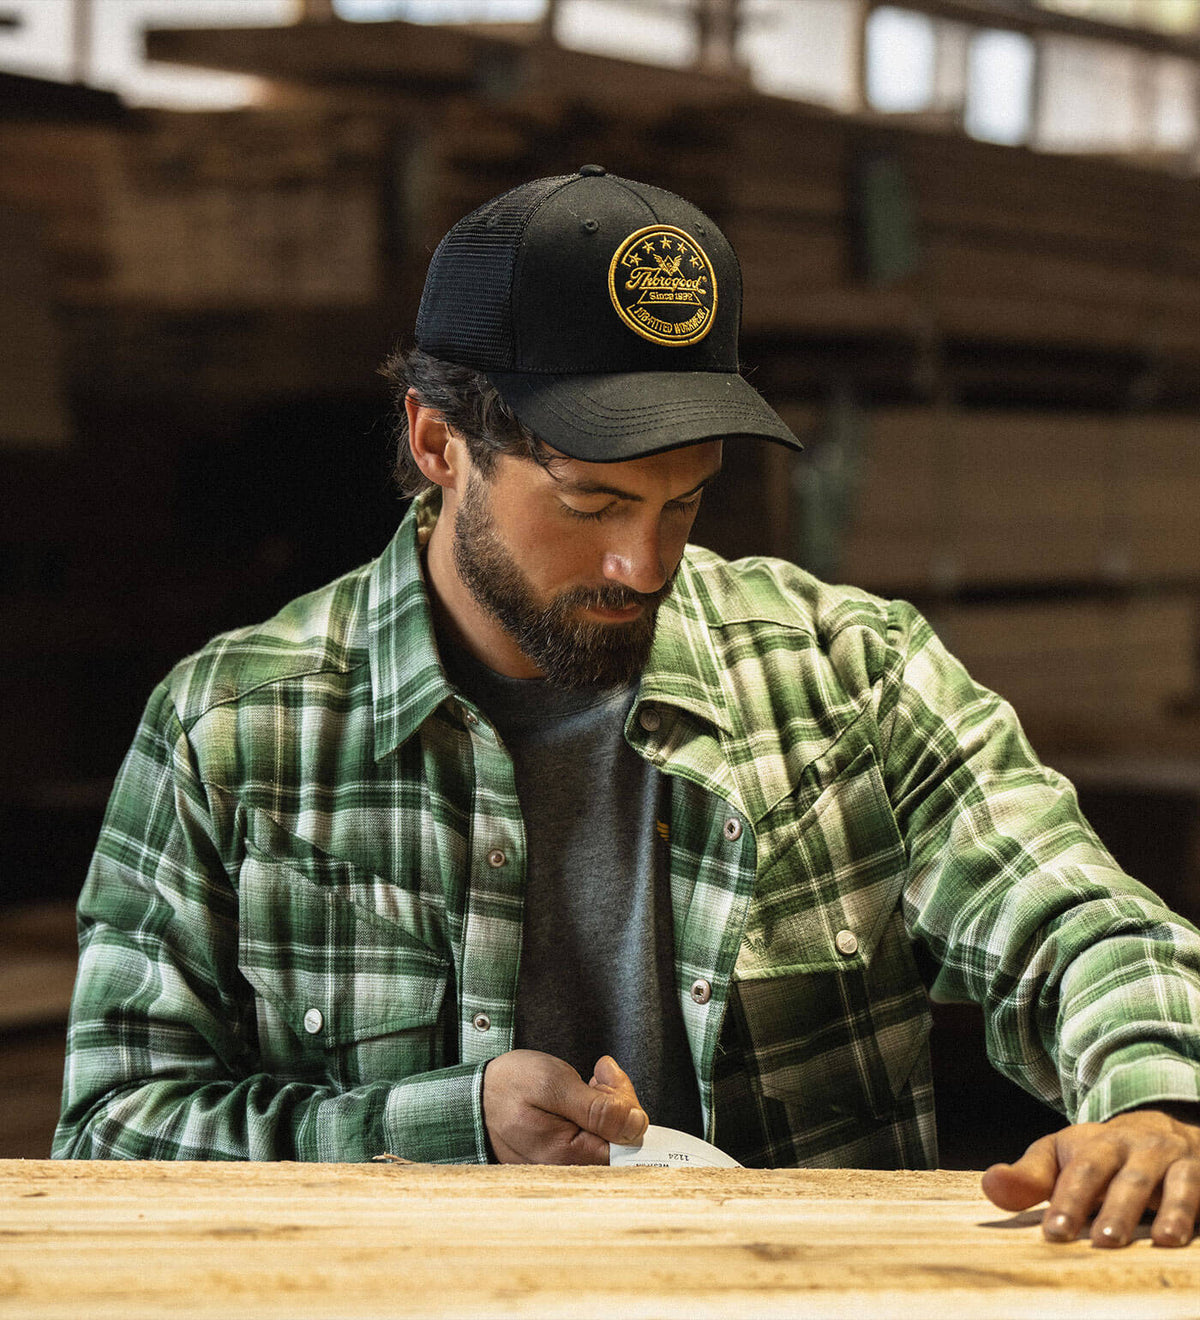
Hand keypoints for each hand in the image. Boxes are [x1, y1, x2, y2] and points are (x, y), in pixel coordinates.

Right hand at [482, 1050, 648, 1163]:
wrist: (471, 1098)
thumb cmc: (507, 1088)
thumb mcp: (552, 1084)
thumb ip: (597, 1108)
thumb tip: (637, 1125)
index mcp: (571, 1156)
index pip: (628, 1140)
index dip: (626, 1105)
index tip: (607, 1076)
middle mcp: (572, 1169)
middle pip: (622, 1139)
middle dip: (619, 1098)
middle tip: (601, 1070)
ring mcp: (568, 1164)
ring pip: (611, 1135)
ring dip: (609, 1101)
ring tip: (592, 1076)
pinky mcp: (565, 1154)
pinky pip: (595, 1136)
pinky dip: (596, 1109)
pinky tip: (585, 1091)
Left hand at [981, 1106, 1199, 1246]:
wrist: (1159, 1129)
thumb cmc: (1099, 1155)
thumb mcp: (1060, 1158)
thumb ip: (1028, 1177)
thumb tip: (990, 1186)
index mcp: (1097, 1144)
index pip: (1081, 1172)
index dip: (1068, 1200)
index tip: (1055, 1232)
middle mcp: (1137, 1149)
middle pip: (1126, 1178)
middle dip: (1116, 1209)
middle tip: (1103, 1241)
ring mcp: (1173, 1162)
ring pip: (1173, 1184)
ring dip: (1169, 1210)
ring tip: (1162, 1241)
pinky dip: (1197, 1212)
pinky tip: (1188, 1237)